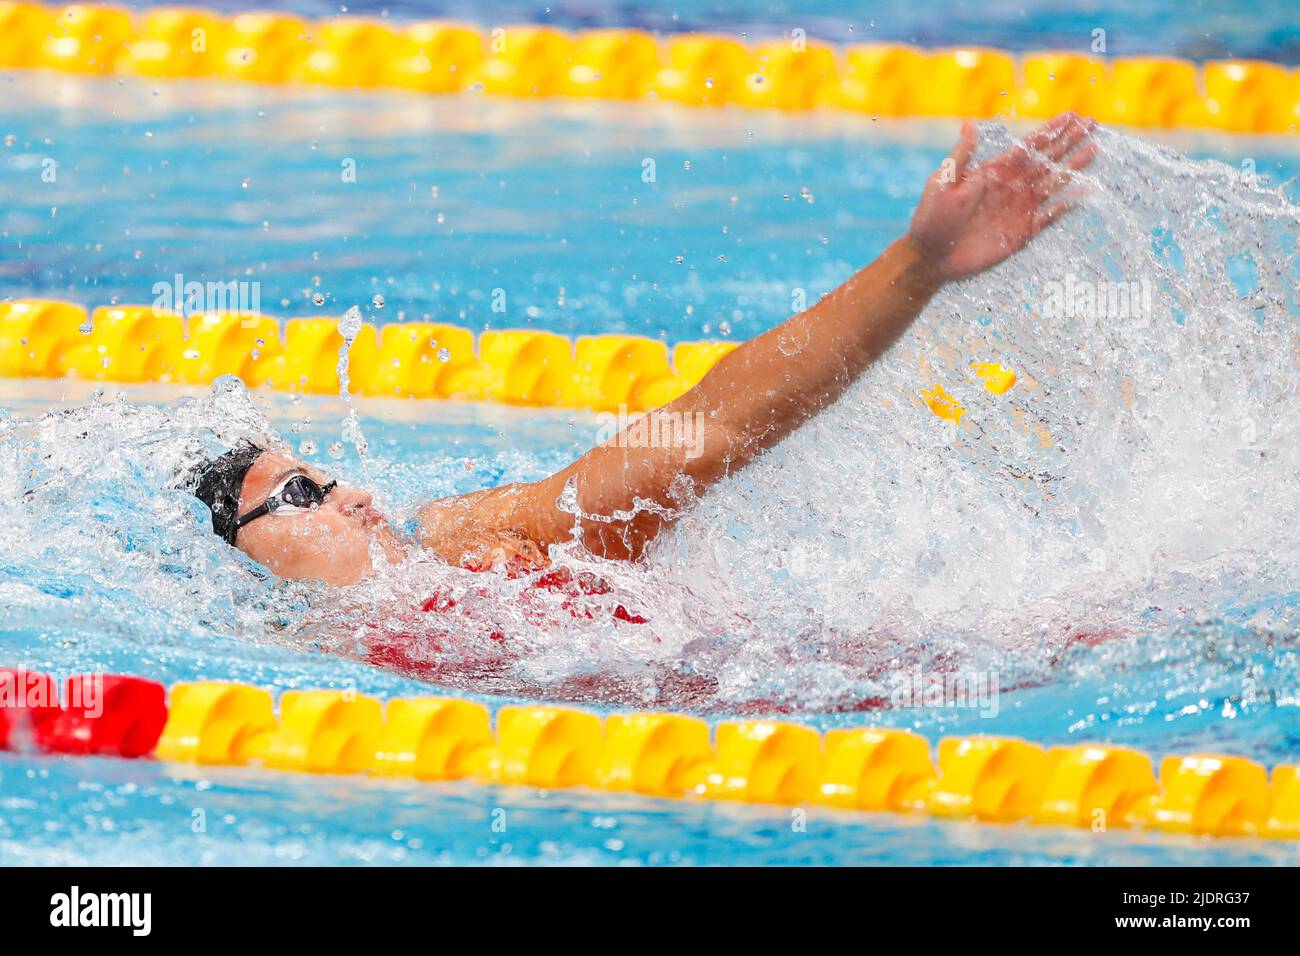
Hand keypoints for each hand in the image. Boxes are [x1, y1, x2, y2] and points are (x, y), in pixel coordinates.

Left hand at [907, 112, 1097, 282]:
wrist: (930, 256)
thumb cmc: (931, 218)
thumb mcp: (943, 182)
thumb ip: (962, 154)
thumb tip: (969, 123)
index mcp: (994, 171)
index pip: (1029, 146)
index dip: (1051, 130)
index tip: (1072, 115)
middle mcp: (1011, 187)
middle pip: (1047, 159)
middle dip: (1069, 141)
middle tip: (1093, 123)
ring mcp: (1019, 208)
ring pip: (1053, 183)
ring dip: (1074, 166)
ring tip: (1095, 148)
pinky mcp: (1021, 232)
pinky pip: (1050, 216)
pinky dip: (1067, 204)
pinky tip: (1084, 191)